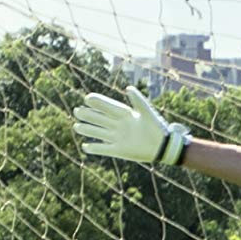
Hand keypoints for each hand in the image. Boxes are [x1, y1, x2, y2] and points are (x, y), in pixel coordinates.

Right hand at [72, 85, 189, 167]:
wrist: (164, 146)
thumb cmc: (158, 128)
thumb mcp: (148, 113)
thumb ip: (138, 101)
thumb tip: (128, 88)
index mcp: (126, 115)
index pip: (109, 107)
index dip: (99, 103)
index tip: (88, 98)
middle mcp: (120, 126)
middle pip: (101, 119)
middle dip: (89, 115)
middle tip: (77, 111)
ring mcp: (119, 138)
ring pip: (99, 133)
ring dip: (88, 130)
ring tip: (76, 126)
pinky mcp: (120, 151)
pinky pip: (104, 149)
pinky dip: (95, 149)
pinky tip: (85, 147)